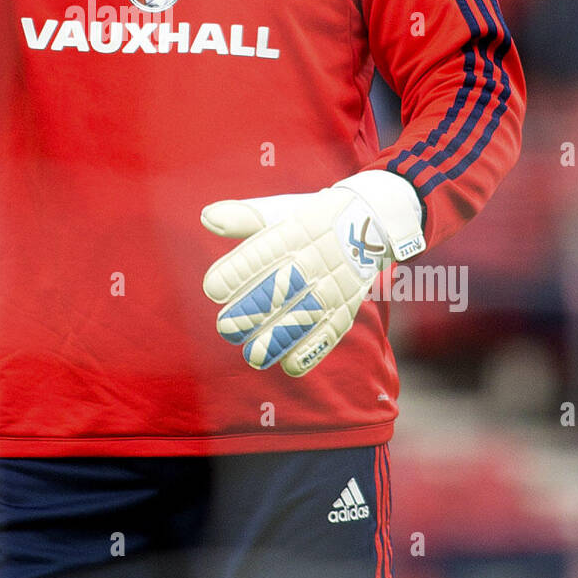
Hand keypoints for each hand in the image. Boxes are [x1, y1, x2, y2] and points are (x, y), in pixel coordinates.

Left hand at [201, 170, 424, 375]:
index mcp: (295, 231)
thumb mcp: (278, 212)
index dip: (239, 272)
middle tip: (226, 329)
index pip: (264, 252)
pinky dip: (314, 349)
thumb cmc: (308, 218)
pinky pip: (334, 329)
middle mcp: (316, 258)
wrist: (370, 220)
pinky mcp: (348, 304)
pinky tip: (291, 366)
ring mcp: (335, 283)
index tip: (213, 289)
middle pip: (284, 287)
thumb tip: (206, 217)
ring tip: (254, 357)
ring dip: (281, 338)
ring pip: (307, 314)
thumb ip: (243, 218)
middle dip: (255, 310)